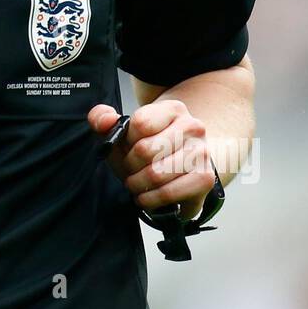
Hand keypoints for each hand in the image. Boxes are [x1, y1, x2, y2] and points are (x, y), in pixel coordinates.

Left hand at [87, 99, 216, 221]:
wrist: (180, 166)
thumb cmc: (149, 147)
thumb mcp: (123, 131)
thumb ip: (103, 118)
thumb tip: (105, 120)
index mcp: (173, 109)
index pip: (140, 123)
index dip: (126, 141)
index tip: (128, 148)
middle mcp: (193, 127)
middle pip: (145, 150)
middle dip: (129, 166)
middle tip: (130, 171)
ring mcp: (202, 153)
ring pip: (156, 174)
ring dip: (137, 185)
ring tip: (135, 185)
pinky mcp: (205, 178)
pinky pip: (169, 193)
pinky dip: (151, 200)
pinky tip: (146, 197)